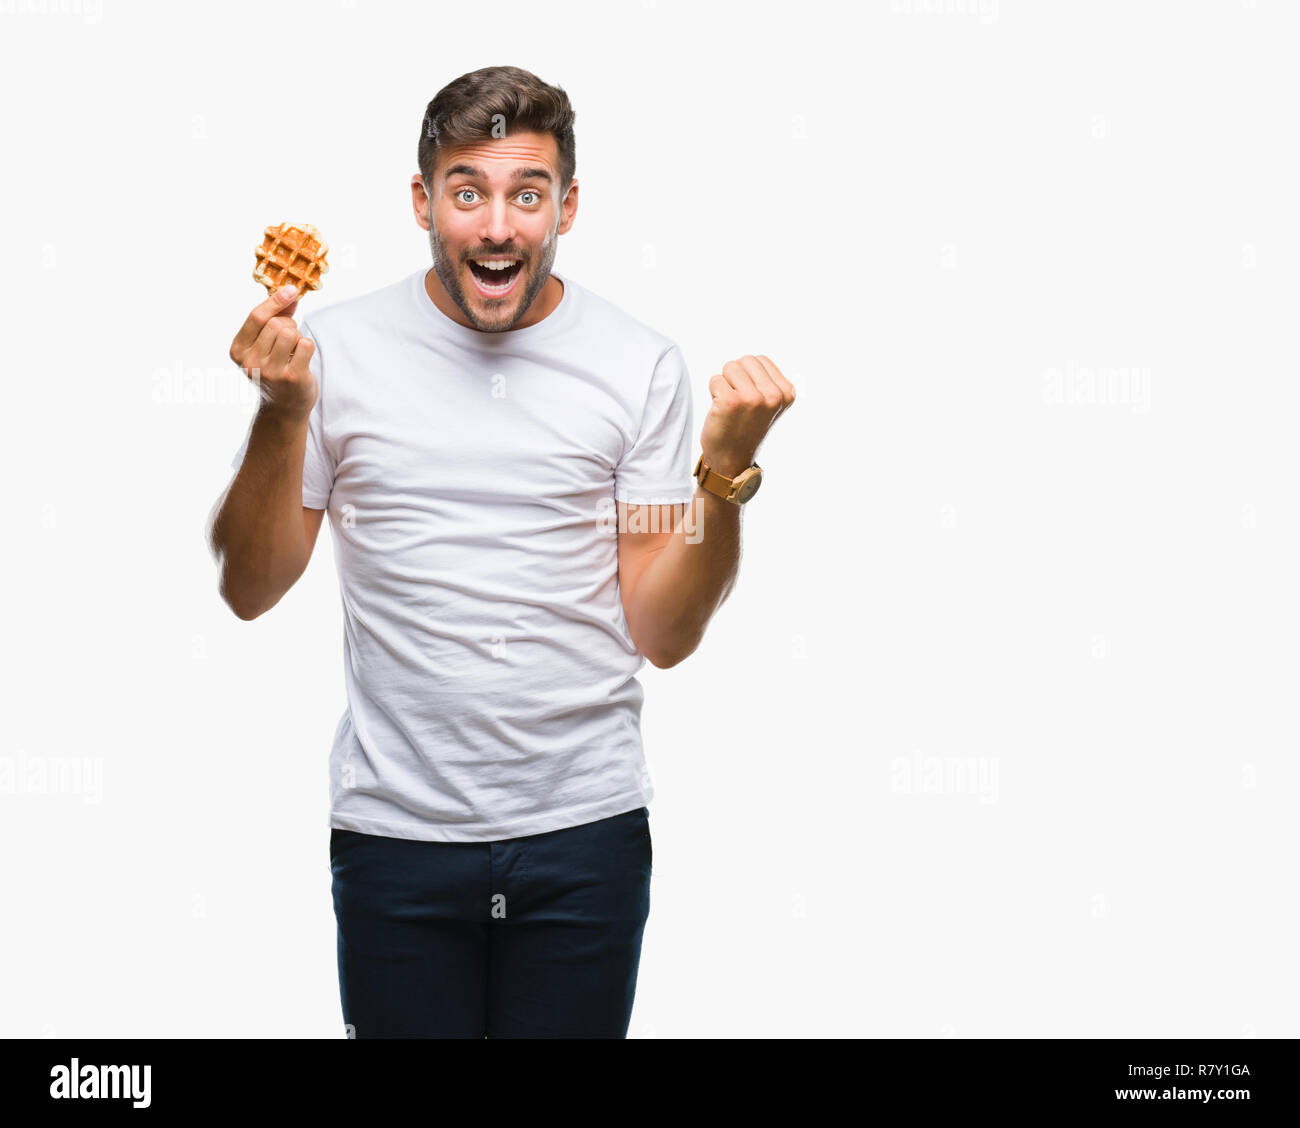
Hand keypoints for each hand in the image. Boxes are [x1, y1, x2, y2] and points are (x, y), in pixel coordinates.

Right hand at [228, 285, 316, 421]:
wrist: (284, 408)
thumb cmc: (275, 370)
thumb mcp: (266, 345)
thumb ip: (275, 318)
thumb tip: (290, 292)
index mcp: (238, 351)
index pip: (256, 317)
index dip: (276, 301)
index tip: (292, 290)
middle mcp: (250, 362)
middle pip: (276, 324)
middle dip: (289, 326)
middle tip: (289, 342)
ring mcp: (270, 372)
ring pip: (291, 333)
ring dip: (298, 337)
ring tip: (293, 352)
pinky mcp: (292, 378)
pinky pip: (306, 345)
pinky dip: (308, 347)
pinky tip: (302, 360)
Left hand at [699, 354, 795, 476]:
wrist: (731, 460)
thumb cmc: (746, 428)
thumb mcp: (769, 405)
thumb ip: (768, 381)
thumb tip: (753, 360)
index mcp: (786, 393)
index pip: (760, 360)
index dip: (749, 376)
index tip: (750, 399)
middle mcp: (773, 396)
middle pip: (745, 360)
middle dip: (736, 377)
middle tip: (738, 403)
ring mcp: (752, 398)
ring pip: (729, 367)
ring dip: (725, 384)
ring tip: (730, 407)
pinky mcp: (730, 401)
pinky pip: (715, 379)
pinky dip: (713, 393)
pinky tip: (721, 412)